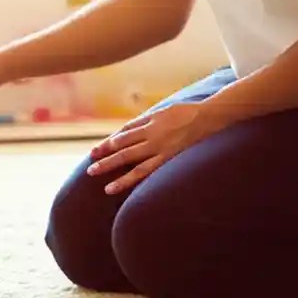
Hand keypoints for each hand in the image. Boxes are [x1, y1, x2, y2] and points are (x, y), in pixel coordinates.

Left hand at [86, 102, 225, 194]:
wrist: (206, 117)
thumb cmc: (183, 113)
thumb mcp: (160, 112)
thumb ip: (144, 121)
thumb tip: (126, 131)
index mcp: (148, 123)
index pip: (122, 135)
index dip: (107, 144)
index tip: (95, 152)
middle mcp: (151, 136)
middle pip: (123, 149)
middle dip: (105, 159)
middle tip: (90, 169)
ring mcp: (160, 149)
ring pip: (133, 163)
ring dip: (116, 173)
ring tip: (103, 184)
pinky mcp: (169, 158)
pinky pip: (149, 171)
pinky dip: (134, 179)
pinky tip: (123, 186)